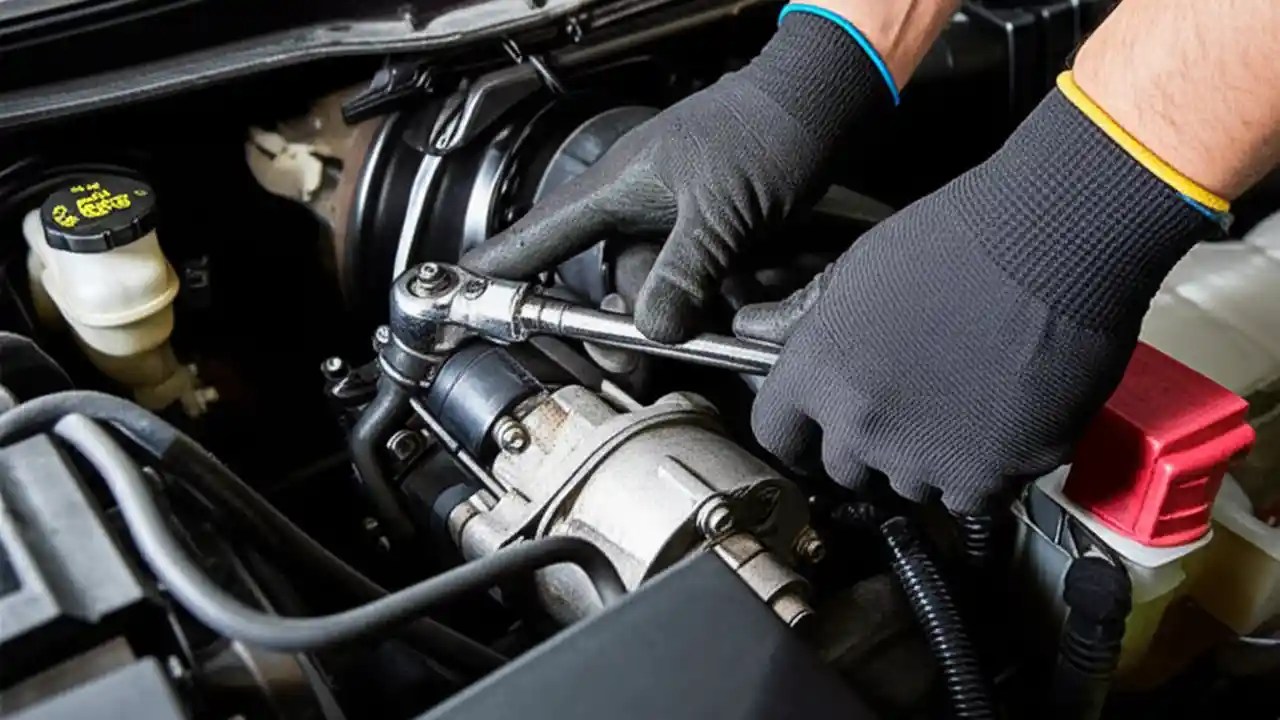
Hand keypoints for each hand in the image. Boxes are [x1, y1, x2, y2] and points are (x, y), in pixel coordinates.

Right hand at [464, 14, 890, 341]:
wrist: (824, 107)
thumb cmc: (764, 130)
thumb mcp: (720, 210)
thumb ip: (683, 274)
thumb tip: (652, 329)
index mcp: (618, 187)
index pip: (543, 234)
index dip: (503, 268)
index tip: (467, 297)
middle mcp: (639, 204)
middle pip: (613, 281)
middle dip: (628, 323)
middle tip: (629, 362)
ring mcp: (677, 218)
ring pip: (661, 286)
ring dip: (686, 311)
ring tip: (718, 322)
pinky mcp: (712, 232)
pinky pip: (699, 281)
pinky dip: (718, 298)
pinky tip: (744, 302)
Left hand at [738, 90, 1213, 512]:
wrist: (1054, 247)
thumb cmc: (958, 241)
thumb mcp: (857, 268)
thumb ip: (805, 315)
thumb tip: (752, 324)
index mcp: (817, 370)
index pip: (775, 433)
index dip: (797, 432)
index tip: (814, 431)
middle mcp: (859, 424)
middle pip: (842, 469)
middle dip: (866, 447)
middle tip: (906, 408)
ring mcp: (920, 458)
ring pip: (908, 486)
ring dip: (927, 460)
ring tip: (963, 404)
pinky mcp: (984, 478)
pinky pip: (969, 498)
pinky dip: (983, 472)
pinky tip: (1000, 424)